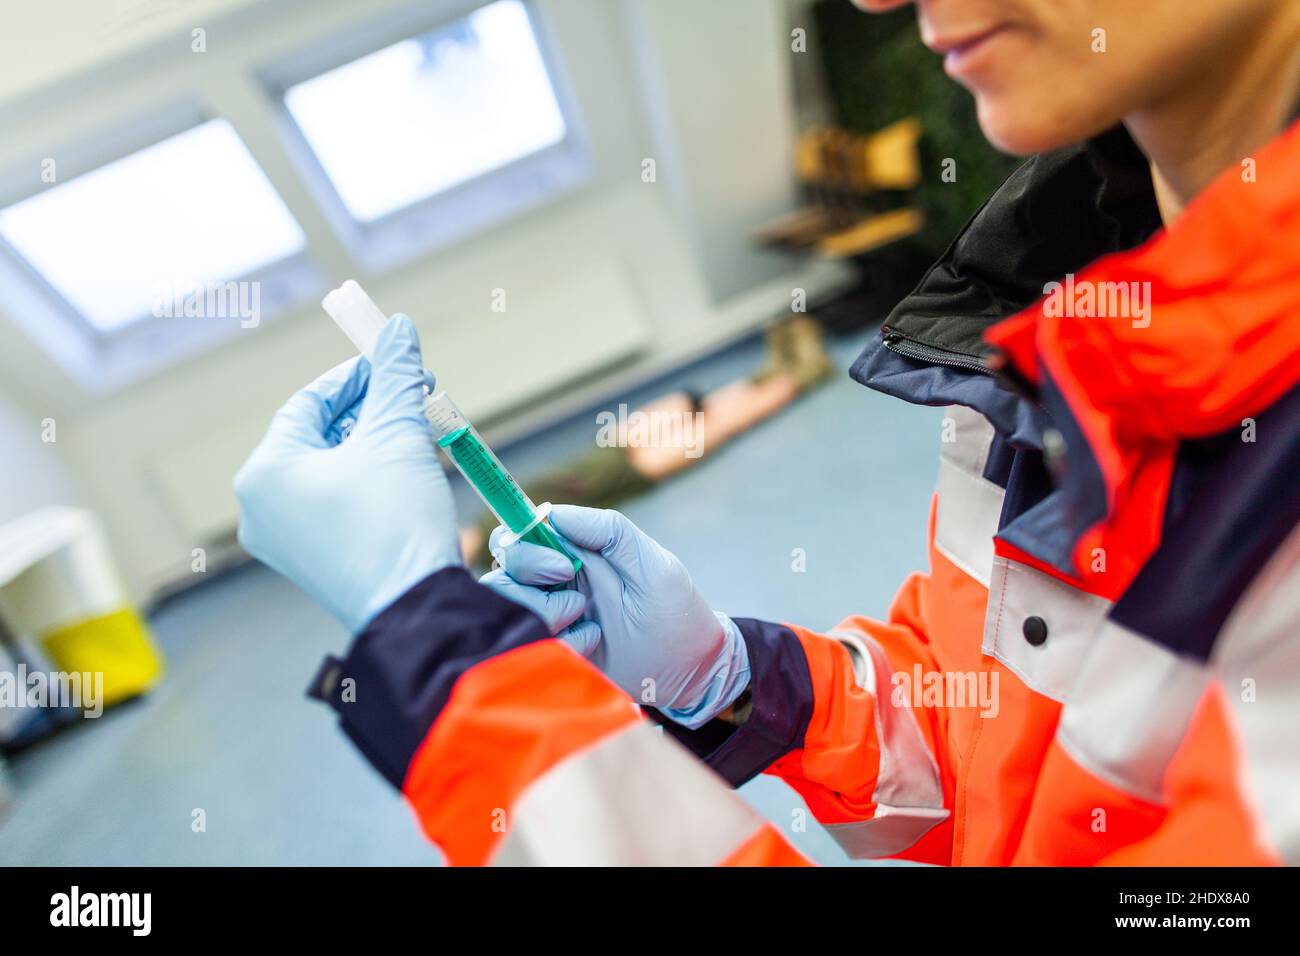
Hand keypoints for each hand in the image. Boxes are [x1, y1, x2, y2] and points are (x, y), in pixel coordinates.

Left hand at [234, 315, 460, 633]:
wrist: (415, 608)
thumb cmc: (396, 520)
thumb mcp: (398, 435)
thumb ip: (395, 376)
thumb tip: (399, 327)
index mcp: (264, 471)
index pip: (310, 403)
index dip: (358, 377)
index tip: (397, 363)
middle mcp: (260, 507)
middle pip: (318, 436)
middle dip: (371, 412)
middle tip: (416, 394)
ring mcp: (282, 541)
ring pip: (328, 470)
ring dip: (374, 445)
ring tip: (419, 431)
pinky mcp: (310, 564)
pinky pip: (332, 505)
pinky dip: (366, 481)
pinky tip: (405, 472)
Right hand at [480, 505, 748, 727]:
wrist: (692, 675)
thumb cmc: (677, 615)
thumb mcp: (653, 566)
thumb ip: (609, 532)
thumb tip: (552, 513)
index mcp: (573, 554)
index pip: (518, 535)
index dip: (522, 544)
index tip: (560, 566)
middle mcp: (553, 584)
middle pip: (503, 569)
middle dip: (531, 581)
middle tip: (577, 601)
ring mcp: (551, 620)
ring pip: (508, 607)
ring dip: (543, 614)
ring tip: (587, 625)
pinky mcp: (553, 654)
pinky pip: (526, 645)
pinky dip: (559, 645)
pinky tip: (591, 648)